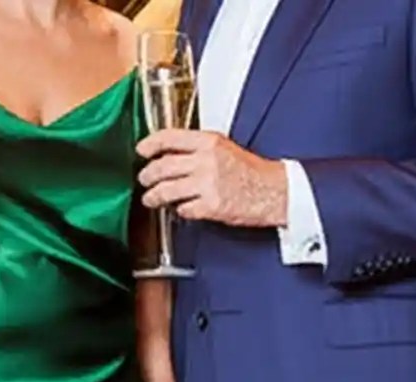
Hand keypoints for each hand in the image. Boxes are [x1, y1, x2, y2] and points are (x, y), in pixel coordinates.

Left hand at [137, 130, 287, 227]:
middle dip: (147, 176)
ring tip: (151, 199)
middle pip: (162, 167)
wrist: (273, 191)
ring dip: (154, 197)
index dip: (150, 144)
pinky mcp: (211, 206)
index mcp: (208, 142)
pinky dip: (180, 210)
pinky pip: (184, 210)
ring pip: (167, 190)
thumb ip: (196, 148)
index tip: (142, 150)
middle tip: (144, 179)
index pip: (169, 138)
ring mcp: (207, 184)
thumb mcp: (223, 148)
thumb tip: (169, 152)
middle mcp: (206, 161)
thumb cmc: (250, 171)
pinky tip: (182, 209)